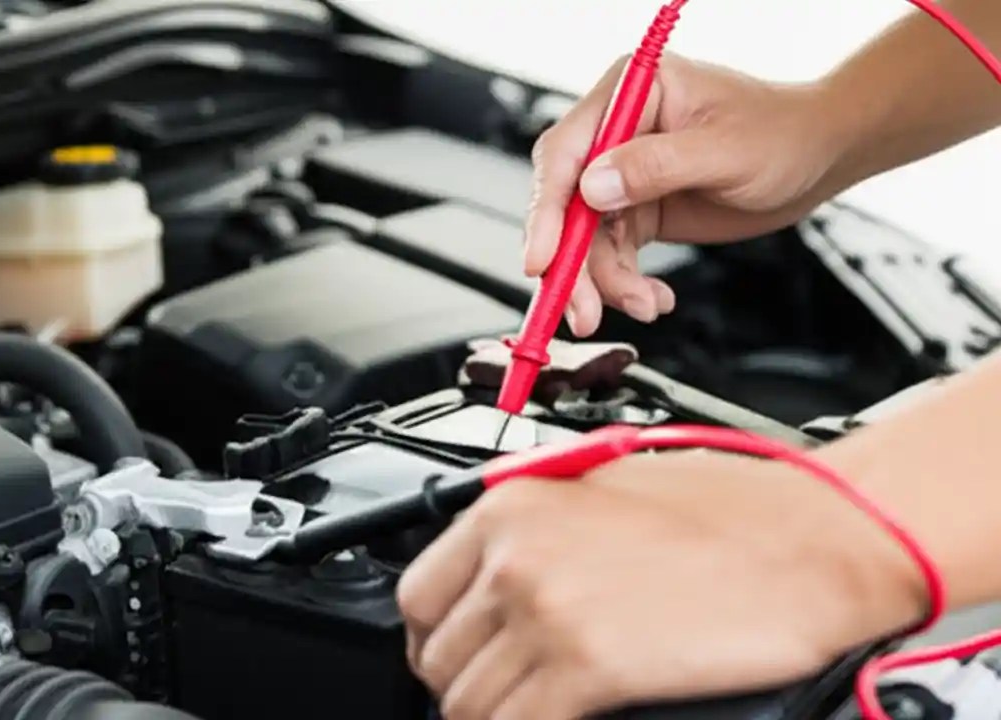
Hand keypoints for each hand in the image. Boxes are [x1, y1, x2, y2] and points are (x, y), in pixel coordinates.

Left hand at [396, 451, 926, 719]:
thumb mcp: (600, 490)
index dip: (434, 637)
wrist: (808, 539)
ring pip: (468, 703)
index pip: (417, 596)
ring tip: (531, 710)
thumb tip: (488, 578)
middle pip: (437, 656)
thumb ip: (531, 530)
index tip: (456, 655)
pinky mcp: (589, 668)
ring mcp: (547, 614)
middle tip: (499, 692)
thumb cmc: (726, 511)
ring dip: (492, 715)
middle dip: (461, 683)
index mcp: (508, 508)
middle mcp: (515, 557)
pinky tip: (560, 719)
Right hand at [526, 54, 850, 336]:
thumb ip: (655, 166)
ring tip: (644, 305)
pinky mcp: (635, 209)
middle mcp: (615, 132)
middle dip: (570, 262)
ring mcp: (622, 174)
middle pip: (565, 204)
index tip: (541, 260)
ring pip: (585, 239)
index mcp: (629, 93)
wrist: (819, 156)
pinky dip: (626, 284)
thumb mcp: (725, 151)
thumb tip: (592, 189)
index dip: (548, 210)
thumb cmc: (784, 133)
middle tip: (581, 311)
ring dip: (605, 283)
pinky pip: (611, 255)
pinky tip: (654, 297)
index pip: (565, 153)